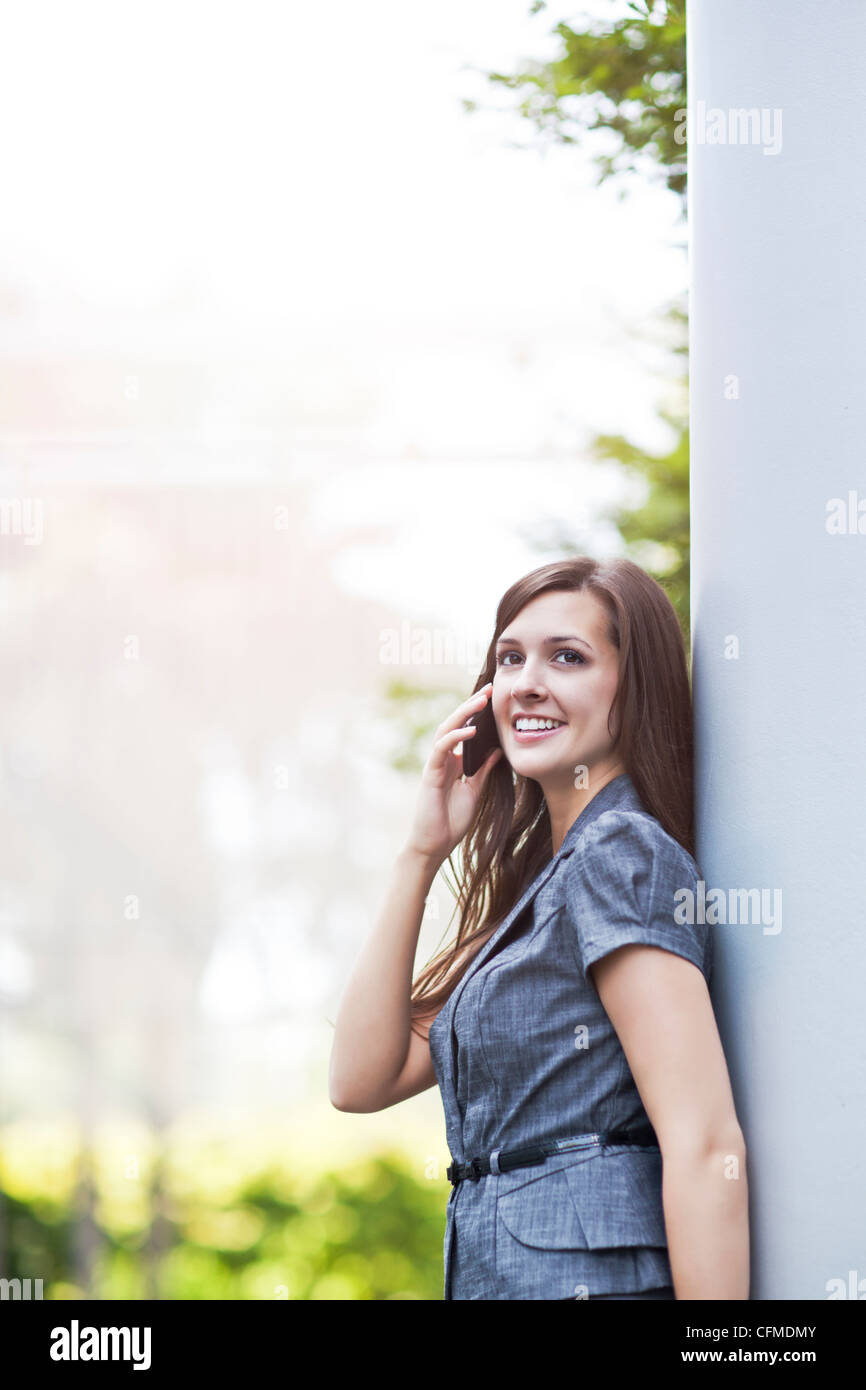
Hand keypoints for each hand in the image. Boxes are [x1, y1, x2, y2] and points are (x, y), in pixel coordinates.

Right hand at [403, 682, 502, 865]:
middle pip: (454, 724)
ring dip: (462, 714)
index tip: (492, 697)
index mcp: (453, 762)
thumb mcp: (475, 791)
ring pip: (445, 730)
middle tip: (488, 689)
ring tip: (480, 701)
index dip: (476, 714)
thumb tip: (498, 750)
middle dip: (471, 706)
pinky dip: (455, 738)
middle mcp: (443, 759)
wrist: (435, 845)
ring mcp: (435, 765)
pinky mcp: (431, 775)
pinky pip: (441, 750)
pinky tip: (470, 730)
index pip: (463, 730)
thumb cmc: (452, 821)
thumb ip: (483, 770)